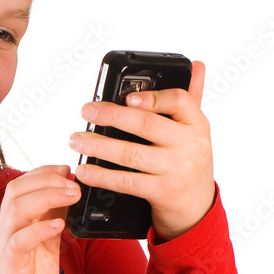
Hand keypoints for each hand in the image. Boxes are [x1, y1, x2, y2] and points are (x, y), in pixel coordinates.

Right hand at [0, 165, 80, 273]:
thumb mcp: (47, 242)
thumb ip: (53, 218)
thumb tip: (68, 191)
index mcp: (16, 223)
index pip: (22, 184)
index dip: (44, 171)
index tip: (67, 168)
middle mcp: (8, 230)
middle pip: (15, 189)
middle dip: (47, 179)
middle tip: (74, 183)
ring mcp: (7, 246)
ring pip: (16, 208)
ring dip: (46, 196)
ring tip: (72, 196)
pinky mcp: (11, 266)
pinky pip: (19, 241)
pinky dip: (40, 228)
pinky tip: (59, 225)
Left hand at [68, 61, 214, 239]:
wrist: (197, 207)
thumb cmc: (188, 161)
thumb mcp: (194, 130)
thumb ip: (190, 99)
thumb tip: (195, 65)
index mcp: (197, 123)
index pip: (179, 101)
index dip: (152, 98)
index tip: (126, 97)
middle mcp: (190, 145)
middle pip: (146, 125)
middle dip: (111, 116)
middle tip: (86, 111)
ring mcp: (177, 170)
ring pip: (131, 154)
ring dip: (98, 146)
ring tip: (76, 139)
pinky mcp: (162, 192)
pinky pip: (126, 182)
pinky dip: (102, 176)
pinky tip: (85, 171)